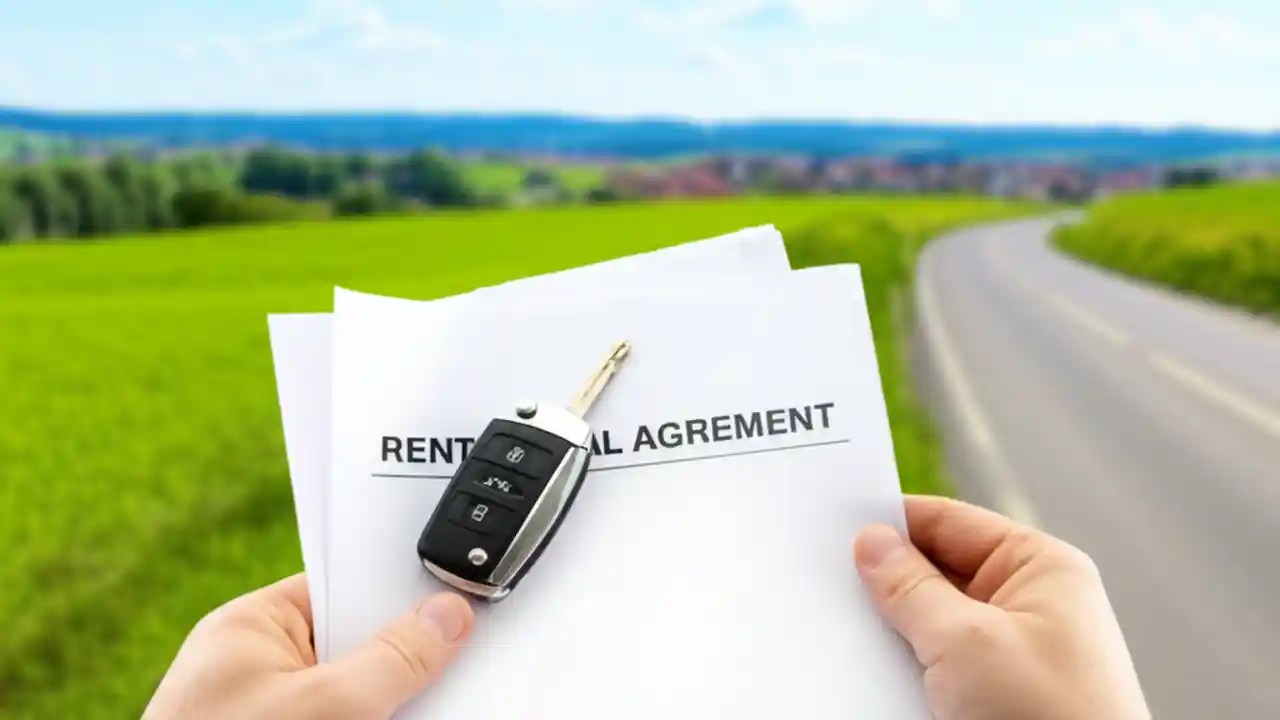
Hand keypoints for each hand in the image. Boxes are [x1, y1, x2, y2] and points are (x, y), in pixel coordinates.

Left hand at [145, 574, 474, 719]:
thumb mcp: (333, 706)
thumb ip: (396, 658)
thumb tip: (447, 617)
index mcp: (248, 629)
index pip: (339, 588)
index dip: (395, 591)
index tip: (452, 596)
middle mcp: (251, 669)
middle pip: (352, 646)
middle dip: (401, 656)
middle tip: (455, 660)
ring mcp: (262, 714)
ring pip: (351, 696)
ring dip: (391, 701)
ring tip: (434, 702)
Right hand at [855, 495, 1149, 719]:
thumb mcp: (965, 643)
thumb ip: (910, 588)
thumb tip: (873, 544)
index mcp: (1041, 568)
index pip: (949, 522)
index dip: (892, 523)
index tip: (836, 531)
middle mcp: (1032, 605)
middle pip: (936, 573)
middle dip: (888, 585)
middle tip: (833, 588)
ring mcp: (1016, 655)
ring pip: (934, 626)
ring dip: (897, 634)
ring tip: (855, 639)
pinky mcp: (999, 698)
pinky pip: (941, 669)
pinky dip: (909, 671)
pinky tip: (877, 676)